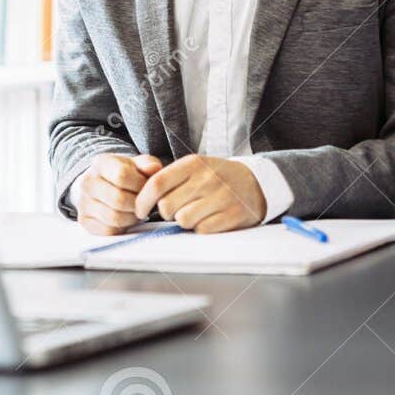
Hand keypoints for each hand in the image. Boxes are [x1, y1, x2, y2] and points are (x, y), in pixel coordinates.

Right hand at [75, 153, 163, 234]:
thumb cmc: (126, 175)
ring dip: (131, 217)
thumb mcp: (138, 165)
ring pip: (114, 217)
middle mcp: (87, 182)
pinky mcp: (85, 221)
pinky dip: (122, 228)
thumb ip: (148, 164)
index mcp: (100, 163)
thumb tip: (154, 169)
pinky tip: (126, 218)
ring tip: (135, 210)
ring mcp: (84, 202)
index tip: (146, 187)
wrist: (105, 186)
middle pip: (119, 199)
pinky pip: (108, 231)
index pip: (122, 175)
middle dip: (138, 204)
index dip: (140, 184)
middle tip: (143, 203)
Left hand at [132, 154, 265, 233]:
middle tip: (176, 210)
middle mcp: (206, 178)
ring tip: (195, 213)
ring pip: (183, 220)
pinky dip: (201, 228)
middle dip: (166, 213)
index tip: (140, 211)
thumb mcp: (194, 168)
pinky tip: (209, 218)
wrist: (254, 183)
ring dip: (184, 222)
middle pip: (167, 206)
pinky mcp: (232, 214)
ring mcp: (221, 196)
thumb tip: (142, 200)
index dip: (143, 200)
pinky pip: (202, 230)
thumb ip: (170, 179)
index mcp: (193, 164)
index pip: (157, 183)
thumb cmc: (216, 177)